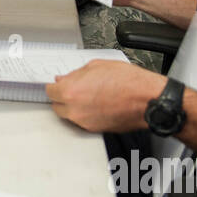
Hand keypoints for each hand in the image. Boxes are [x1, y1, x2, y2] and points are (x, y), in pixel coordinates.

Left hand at [44, 59, 163, 132]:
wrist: (147, 100)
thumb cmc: (128, 82)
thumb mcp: (97, 66)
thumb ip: (76, 74)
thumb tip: (65, 78)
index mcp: (71, 92)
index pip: (50, 91)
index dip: (55, 86)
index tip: (58, 84)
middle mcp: (74, 110)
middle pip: (56, 106)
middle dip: (62, 97)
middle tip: (73, 89)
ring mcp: (84, 122)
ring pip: (69, 115)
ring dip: (73, 107)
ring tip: (89, 96)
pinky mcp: (95, 130)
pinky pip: (82, 121)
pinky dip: (85, 114)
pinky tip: (97, 104)